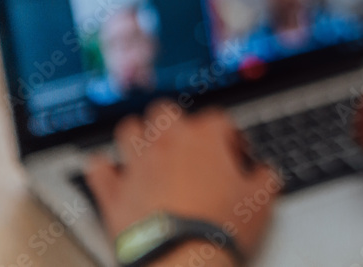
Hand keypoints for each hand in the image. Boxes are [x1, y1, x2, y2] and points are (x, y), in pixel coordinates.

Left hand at [85, 101, 279, 266]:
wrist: (183, 260)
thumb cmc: (220, 228)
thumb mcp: (260, 200)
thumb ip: (264, 177)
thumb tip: (264, 174)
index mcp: (203, 138)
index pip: (218, 119)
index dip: (230, 135)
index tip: (235, 154)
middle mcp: (167, 144)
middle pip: (165, 111)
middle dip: (176, 122)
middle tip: (188, 144)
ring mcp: (137, 167)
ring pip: (129, 130)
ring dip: (138, 136)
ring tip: (149, 150)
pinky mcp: (114, 194)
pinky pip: (98, 169)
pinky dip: (103, 168)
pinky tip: (111, 172)